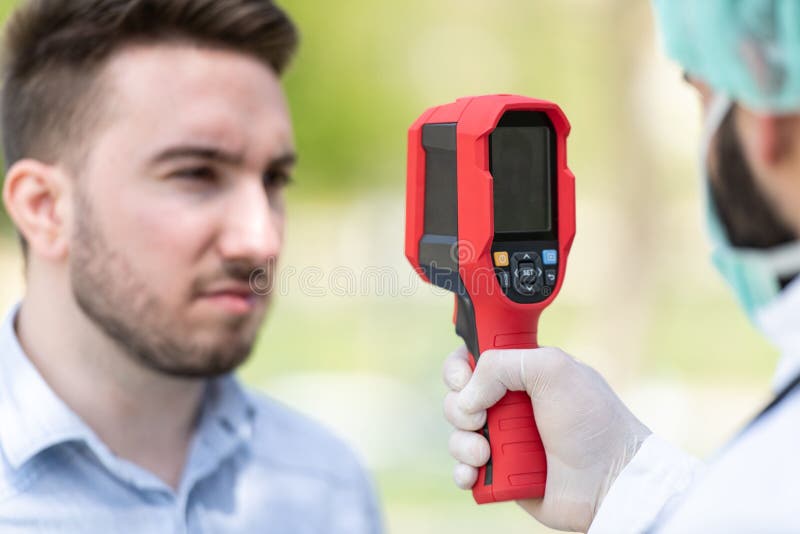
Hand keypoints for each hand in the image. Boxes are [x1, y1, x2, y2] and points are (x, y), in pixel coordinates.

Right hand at [443, 345, 650, 531]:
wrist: (610, 480)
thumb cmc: (593, 422)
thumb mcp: (553, 368)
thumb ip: (501, 364)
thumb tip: (467, 397)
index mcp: (522, 373)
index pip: (473, 359)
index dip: (459, 368)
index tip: (464, 379)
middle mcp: (509, 404)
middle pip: (458, 398)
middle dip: (459, 408)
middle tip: (481, 418)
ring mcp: (504, 440)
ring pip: (457, 435)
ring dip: (463, 444)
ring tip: (486, 454)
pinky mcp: (501, 474)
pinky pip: (464, 471)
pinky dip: (464, 472)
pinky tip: (476, 473)